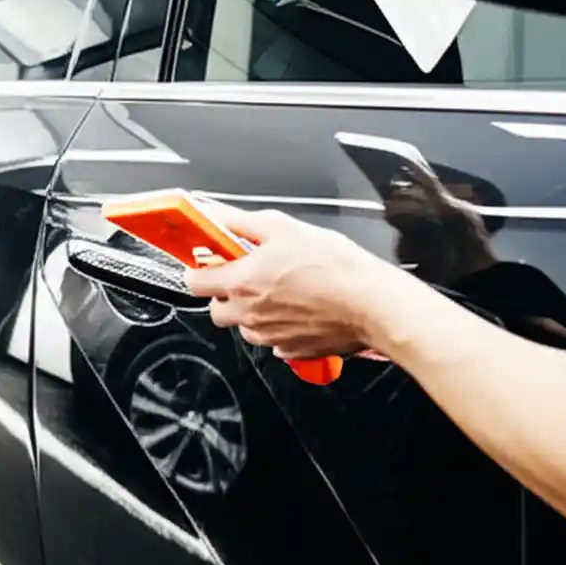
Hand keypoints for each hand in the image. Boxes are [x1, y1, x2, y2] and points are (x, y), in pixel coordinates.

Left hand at [184, 201, 406, 359]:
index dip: (202, 269)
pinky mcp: (290, 350)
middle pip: (216, 309)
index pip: (194, 282)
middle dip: (226, 292)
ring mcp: (269, 336)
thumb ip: (241, 222)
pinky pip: (272, 340)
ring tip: (281, 290)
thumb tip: (215, 214)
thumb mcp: (284, 228)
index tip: (215, 260)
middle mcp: (249, 314)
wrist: (371, 303)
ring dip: (252, 310)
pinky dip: (278, 326)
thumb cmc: (335, 266)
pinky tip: (299, 308)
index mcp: (241, 282)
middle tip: (250, 274)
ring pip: (244, 326)